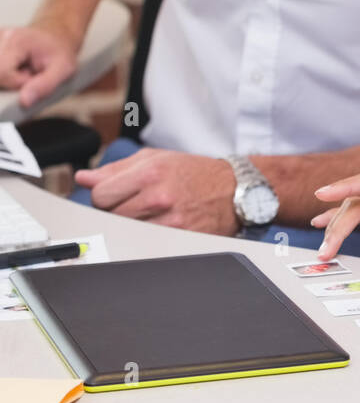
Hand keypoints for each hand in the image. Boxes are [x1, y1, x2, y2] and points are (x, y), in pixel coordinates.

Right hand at [0, 23, 76, 106]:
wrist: (55, 35)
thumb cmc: (60, 52)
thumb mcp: (63, 69)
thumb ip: (45, 86)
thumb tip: (23, 102)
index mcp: (17, 40)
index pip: (3, 73)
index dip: (17, 83)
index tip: (33, 77)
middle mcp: (2, 37)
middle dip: (11, 81)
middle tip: (28, 73)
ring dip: (7, 78)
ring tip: (23, 69)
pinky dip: (5, 74)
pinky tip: (15, 67)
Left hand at [75, 148, 240, 235]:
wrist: (232, 189)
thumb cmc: (192, 172)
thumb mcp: (156, 158)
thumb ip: (116, 169)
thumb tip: (84, 178)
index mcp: (151, 172)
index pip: (101, 194)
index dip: (103, 196)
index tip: (112, 195)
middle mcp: (159, 197)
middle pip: (111, 216)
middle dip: (116, 210)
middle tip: (134, 203)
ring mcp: (169, 222)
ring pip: (126, 232)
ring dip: (131, 225)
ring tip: (148, 214)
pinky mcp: (178, 240)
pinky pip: (145, 243)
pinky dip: (146, 237)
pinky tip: (159, 225)